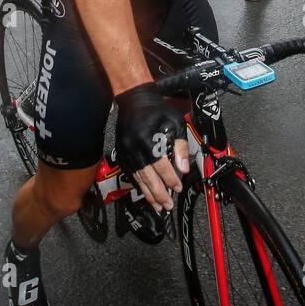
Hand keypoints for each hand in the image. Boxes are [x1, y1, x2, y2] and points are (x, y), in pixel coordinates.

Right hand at [115, 83, 188, 212]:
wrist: (134, 99)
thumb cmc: (157, 110)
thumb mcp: (175, 122)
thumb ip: (180, 145)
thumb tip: (184, 168)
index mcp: (147, 138)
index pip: (160, 165)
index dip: (170, 178)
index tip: (178, 188)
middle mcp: (133, 147)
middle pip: (147, 176)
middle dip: (158, 192)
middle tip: (167, 206)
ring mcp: (125, 151)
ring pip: (138, 177)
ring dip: (148, 193)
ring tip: (158, 206)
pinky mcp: (121, 152)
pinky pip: (131, 173)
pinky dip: (139, 185)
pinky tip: (146, 193)